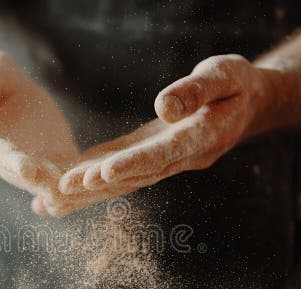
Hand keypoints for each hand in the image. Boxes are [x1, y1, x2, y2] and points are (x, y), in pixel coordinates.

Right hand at [0, 46, 79, 197]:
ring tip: (81, 196)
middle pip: (26, 176)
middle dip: (44, 184)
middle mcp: (7, 161)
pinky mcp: (53, 158)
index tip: (28, 170)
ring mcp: (31, 163)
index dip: (13, 163)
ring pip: (47, 181)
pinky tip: (96, 189)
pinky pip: (67, 172)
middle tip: (62, 193)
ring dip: (63, 190)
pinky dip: (78, 182)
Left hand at [42, 54, 269, 215]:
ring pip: (125, 181)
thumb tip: (164, 107)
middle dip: (97, 186)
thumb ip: (196, 90)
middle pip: (135, 177)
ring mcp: (167, 161)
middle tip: (59, 192)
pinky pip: (123, 170)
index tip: (101, 172)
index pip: (162, 154)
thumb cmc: (237, 84)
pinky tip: (66, 186)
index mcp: (202, 138)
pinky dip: (95, 179)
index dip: (131, 164)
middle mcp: (182, 158)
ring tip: (51, 200)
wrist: (248, 104)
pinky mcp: (153, 155)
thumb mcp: (225, 75)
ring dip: (89, 191)